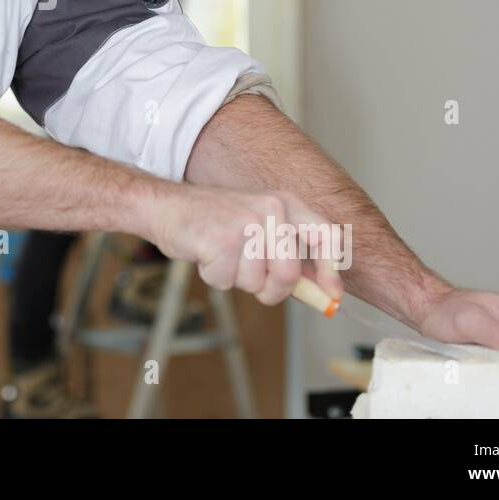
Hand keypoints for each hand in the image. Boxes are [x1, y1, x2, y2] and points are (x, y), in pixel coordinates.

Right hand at [147, 184, 344, 307]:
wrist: (166, 205)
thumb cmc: (213, 220)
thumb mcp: (259, 226)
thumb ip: (288, 255)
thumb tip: (321, 294)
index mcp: (285, 203)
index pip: (325, 235)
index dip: (331, 270)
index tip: (332, 296)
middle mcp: (271, 209)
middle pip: (288, 274)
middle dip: (271, 290)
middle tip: (251, 280)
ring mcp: (246, 223)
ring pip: (256, 283)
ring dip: (236, 280)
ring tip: (221, 254)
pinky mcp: (221, 240)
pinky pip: (227, 282)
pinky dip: (215, 277)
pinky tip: (206, 253)